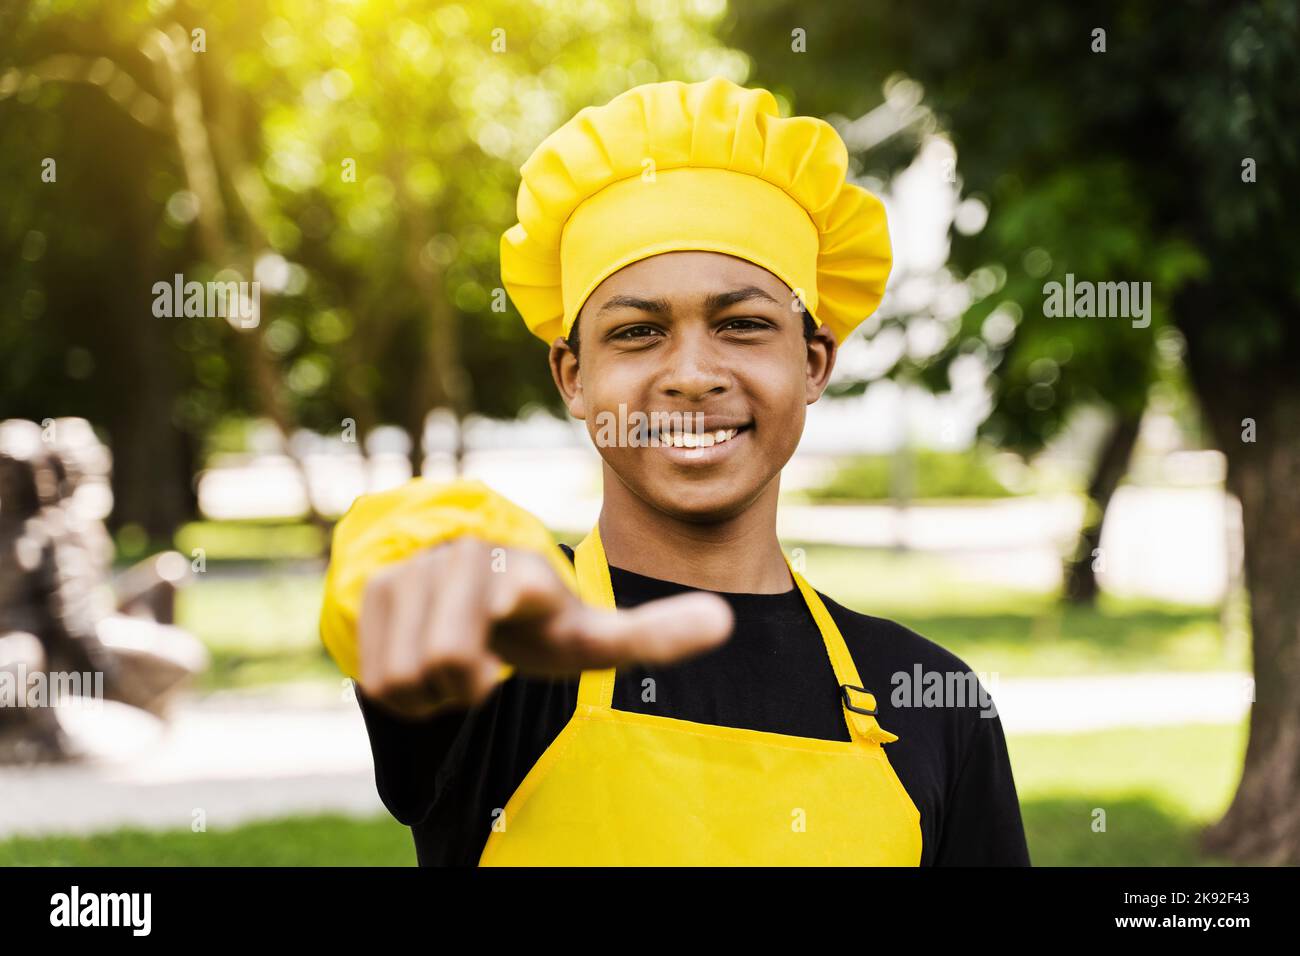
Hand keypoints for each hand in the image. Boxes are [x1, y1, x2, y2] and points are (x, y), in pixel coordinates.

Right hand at [356, 537, 732, 718]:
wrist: (470, 592)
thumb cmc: (539, 622)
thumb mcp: (590, 636)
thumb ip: (654, 634)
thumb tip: (724, 618)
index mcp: (527, 575)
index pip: (516, 587)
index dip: (511, 602)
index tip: (514, 606)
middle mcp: (469, 560)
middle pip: (447, 662)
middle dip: (464, 683)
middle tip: (485, 666)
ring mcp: (415, 570)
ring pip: (404, 673)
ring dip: (432, 687)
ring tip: (459, 660)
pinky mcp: (372, 585)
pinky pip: (377, 675)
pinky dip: (403, 685)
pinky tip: (424, 657)